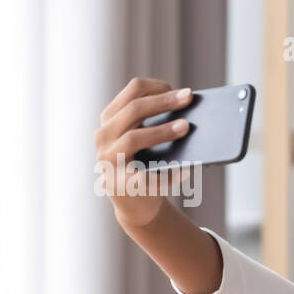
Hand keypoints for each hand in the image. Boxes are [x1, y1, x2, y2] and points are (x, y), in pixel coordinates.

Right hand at [95, 77, 192, 228]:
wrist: (136, 204)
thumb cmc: (147, 165)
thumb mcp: (148, 139)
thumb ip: (158, 122)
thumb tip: (190, 109)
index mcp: (111, 119)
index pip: (132, 92)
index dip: (158, 88)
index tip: (184, 91)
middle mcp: (104, 136)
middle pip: (133, 110)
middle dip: (164, 102)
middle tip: (189, 99)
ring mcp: (107, 159)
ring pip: (133, 138)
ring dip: (162, 131)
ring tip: (186, 128)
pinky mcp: (118, 183)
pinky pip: (143, 176)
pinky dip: (166, 174)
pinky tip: (185, 171)